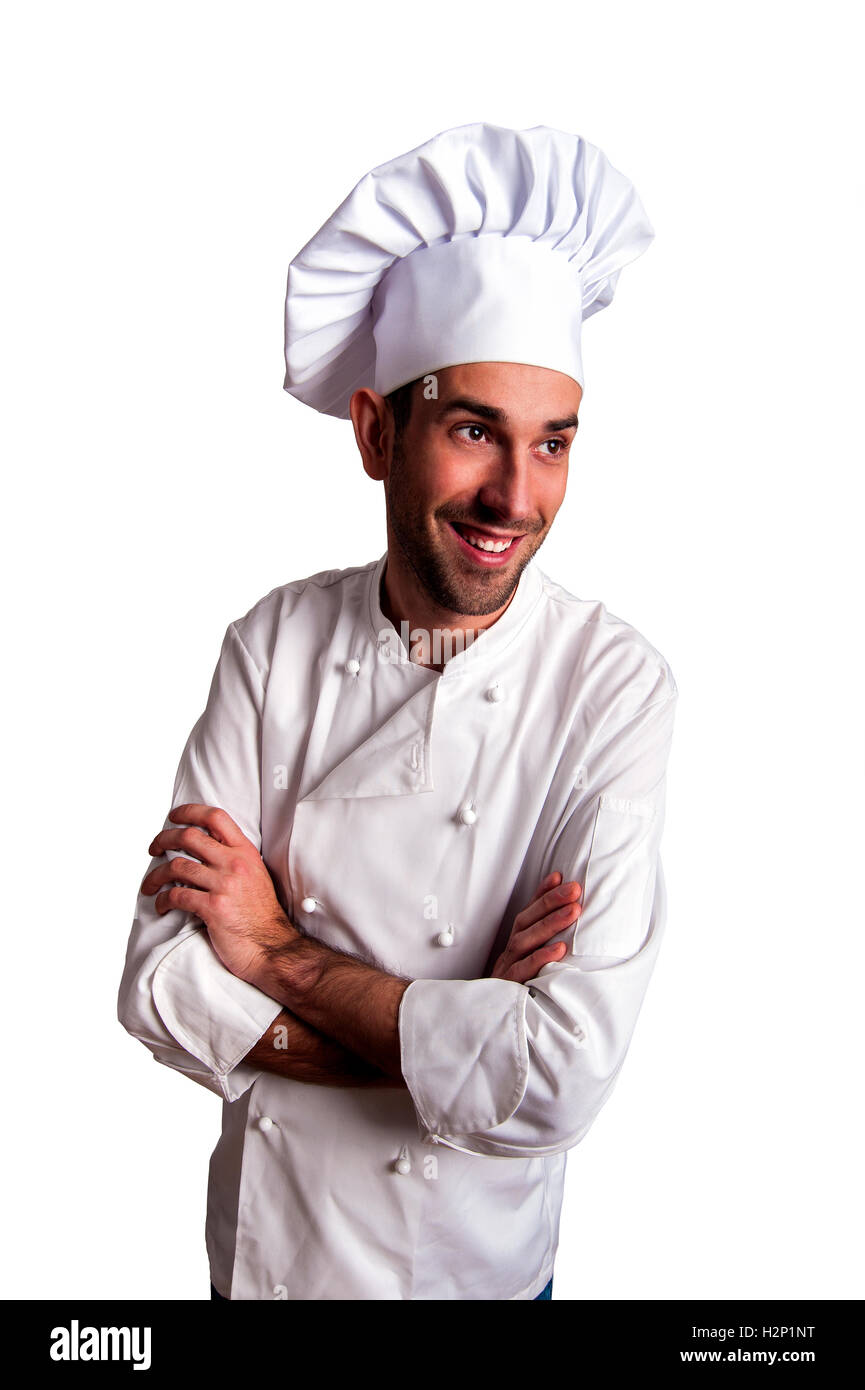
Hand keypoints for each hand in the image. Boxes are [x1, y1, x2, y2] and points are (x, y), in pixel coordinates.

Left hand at [141, 803, 297, 983]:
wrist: (271, 946)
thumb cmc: (260, 915)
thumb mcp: (255, 875)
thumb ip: (233, 859)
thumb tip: (204, 849)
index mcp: (245, 853)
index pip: (215, 817)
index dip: (190, 812)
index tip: (174, 817)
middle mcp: (234, 864)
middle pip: (189, 837)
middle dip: (163, 840)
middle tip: (153, 848)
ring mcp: (224, 885)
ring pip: (176, 867)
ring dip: (156, 875)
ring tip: (150, 884)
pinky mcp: (213, 908)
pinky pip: (177, 896)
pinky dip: (163, 900)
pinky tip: (161, 905)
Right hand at [489, 871, 581, 982]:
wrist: (488, 1020)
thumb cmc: (516, 987)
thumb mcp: (527, 960)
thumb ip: (542, 938)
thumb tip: (563, 919)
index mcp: (515, 943)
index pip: (528, 912)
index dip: (542, 894)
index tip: (560, 877)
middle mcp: (510, 952)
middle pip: (527, 921)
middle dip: (551, 902)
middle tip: (575, 889)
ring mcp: (507, 968)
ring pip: (526, 941)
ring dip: (550, 924)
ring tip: (573, 911)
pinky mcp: (509, 987)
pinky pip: (525, 970)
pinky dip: (542, 958)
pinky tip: (560, 948)